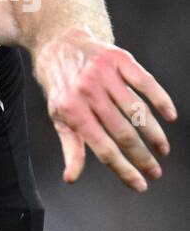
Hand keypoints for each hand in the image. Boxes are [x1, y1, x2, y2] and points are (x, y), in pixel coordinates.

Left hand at [33, 28, 176, 190]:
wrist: (60, 46)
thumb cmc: (62, 89)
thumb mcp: (59, 118)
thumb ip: (70, 148)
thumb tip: (71, 179)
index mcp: (71, 112)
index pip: (103, 148)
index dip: (124, 169)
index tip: (141, 185)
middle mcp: (88, 93)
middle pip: (123, 132)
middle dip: (142, 156)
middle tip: (156, 171)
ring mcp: (104, 75)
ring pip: (137, 111)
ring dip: (154, 134)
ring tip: (162, 150)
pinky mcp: (120, 60)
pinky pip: (146, 82)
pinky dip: (161, 99)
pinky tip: (170, 116)